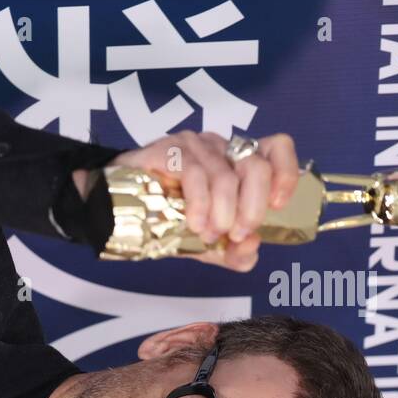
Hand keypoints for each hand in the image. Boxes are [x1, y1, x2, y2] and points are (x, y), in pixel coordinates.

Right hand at [99, 130, 299, 271]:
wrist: (110, 210)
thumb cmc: (160, 219)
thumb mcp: (204, 243)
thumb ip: (232, 252)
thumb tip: (252, 248)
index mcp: (235, 162)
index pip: (277, 147)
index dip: (286, 174)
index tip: (276, 206)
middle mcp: (220, 147)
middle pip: (256, 165)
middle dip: (253, 207)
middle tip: (237, 234)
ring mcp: (194, 145)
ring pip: (226, 175)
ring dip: (223, 213)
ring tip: (208, 235)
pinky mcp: (169, 149)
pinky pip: (195, 174)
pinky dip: (200, 205)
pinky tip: (194, 224)